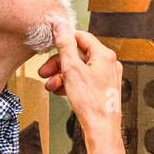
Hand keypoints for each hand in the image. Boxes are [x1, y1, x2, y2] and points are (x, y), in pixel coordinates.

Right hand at [37, 21, 125, 153]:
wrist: (101, 128)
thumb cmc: (91, 102)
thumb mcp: (72, 69)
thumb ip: (65, 45)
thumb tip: (60, 25)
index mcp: (104, 55)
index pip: (81, 37)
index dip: (64, 40)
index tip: (50, 44)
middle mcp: (109, 64)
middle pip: (78, 55)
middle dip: (58, 63)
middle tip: (44, 71)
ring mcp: (107, 77)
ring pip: (79, 69)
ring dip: (62, 76)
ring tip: (51, 86)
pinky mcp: (103, 89)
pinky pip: (84, 80)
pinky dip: (71, 84)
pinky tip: (60, 91)